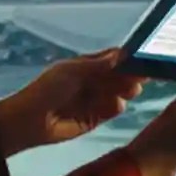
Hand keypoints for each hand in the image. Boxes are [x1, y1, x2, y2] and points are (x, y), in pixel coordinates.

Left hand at [0, 48, 143, 155]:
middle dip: (130, 75)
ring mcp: (94, 101)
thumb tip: (123, 54)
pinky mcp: (93, 119)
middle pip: (118, 77)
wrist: (31, 120)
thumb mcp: (73, 71)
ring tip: (133, 90)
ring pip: (116, 94)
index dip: (127, 59)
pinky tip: (119, 105)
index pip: (111, 60)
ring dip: (125, 91)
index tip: (143, 58)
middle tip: (145, 76)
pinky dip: (116, 107)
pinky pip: (110, 111)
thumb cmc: (48, 89)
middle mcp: (92, 82)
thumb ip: (98, 64)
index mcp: (85, 66)